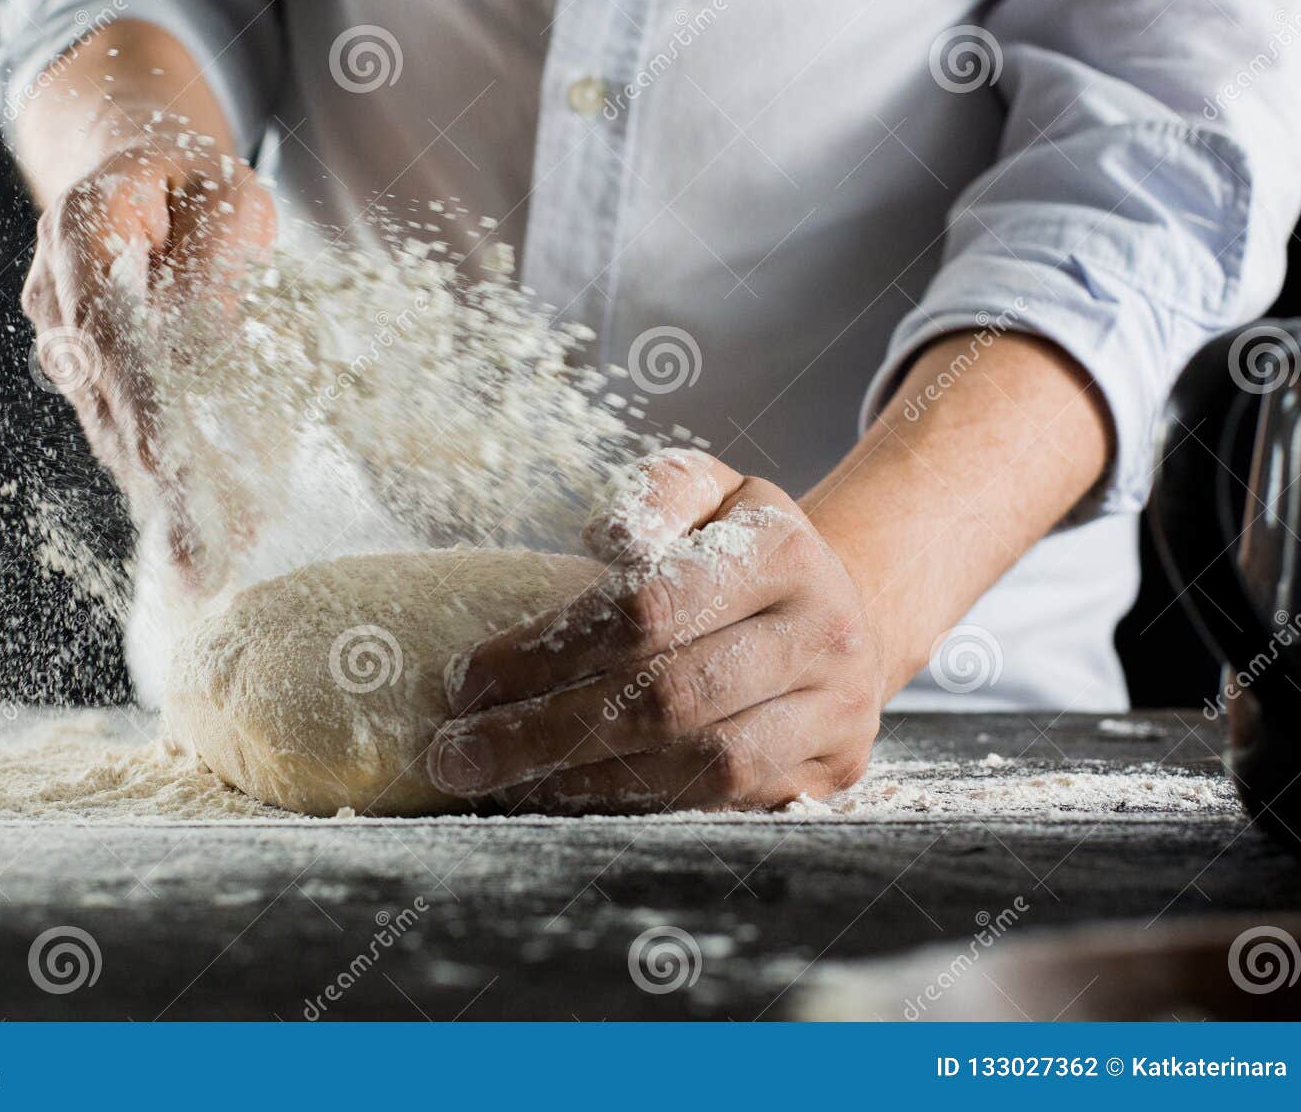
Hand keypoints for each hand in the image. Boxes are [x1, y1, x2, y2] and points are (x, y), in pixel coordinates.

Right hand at [19, 128, 275, 578]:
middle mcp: (57, 290)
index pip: (110, 332)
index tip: (172, 473)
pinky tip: (201, 531)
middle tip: (207, 561)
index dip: (140, 407)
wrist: (138, 168)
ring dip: (162, 496)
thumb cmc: (199, 179)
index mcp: (82, 228)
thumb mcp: (230, 195)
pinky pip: (121, 428)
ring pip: (110, 428)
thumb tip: (207, 340)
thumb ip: (217, 259)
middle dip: (158, 482)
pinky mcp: (84, 369)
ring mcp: (62, 334)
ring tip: (214, 566)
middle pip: (105, 398)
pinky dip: (160, 476)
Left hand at [427, 449, 882, 812]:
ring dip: (587, 783)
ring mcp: (835, 710)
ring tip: (502, 786)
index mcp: (781, 550)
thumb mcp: (705, 493)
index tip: (466, 679)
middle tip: (457, 753)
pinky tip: (571, 800)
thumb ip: (653, 496)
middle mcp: (822, 632)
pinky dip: (639, 806)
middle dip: (546, 732)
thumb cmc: (739, 550)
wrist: (843, 611)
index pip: (649, 609)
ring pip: (701, 763)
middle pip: (668, 696)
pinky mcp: (833, 773)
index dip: (548, 649)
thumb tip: (606, 539)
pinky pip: (724, 803)